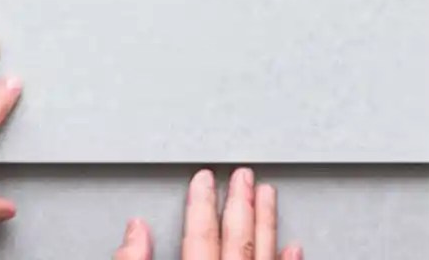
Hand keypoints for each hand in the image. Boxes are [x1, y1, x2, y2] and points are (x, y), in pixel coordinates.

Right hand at [114, 168, 301, 259]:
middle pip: (237, 240)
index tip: (203, 179)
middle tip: (243, 176)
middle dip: (239, 203)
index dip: (200, 204)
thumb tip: (135, 231)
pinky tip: (293, 246)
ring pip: (263, 253)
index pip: (199, 236)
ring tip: (268, 194)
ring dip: (266, 222)